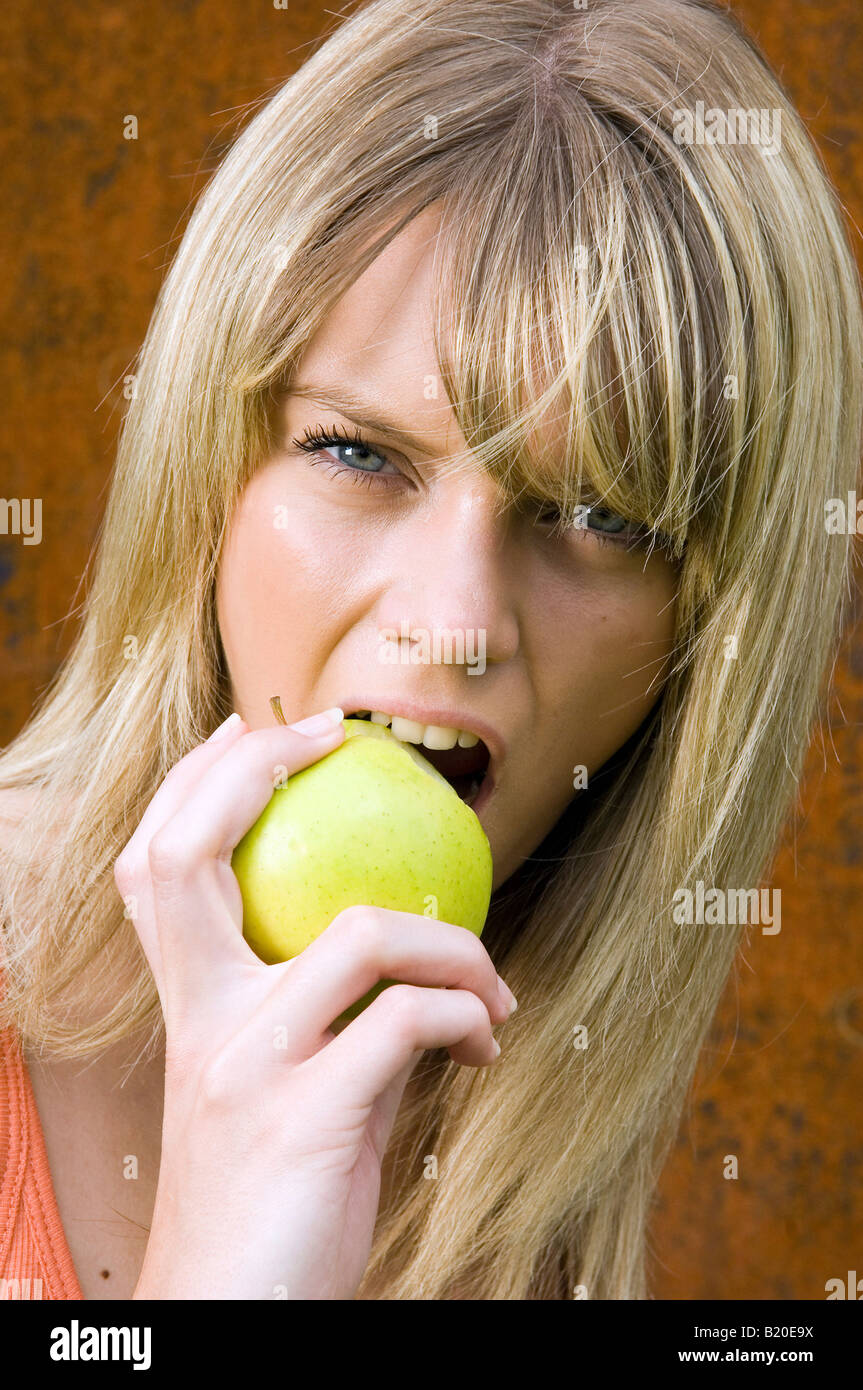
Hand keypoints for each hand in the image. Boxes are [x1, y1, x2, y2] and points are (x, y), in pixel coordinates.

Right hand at [114, 709, 514, 1298]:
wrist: (238, 1319)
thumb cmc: (273, 1208)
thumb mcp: (285, 1098)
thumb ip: (326, 1022)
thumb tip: (405, 968)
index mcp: (189, 1012)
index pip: (158, 866)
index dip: (197, 782)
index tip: (258, 728)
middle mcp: (203, 1024)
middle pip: (187, 855)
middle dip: (259, 766)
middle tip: (337, 738)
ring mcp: (249, 1064)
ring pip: (360, 934)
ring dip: (452, 946)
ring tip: (494, 986)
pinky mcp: (309, 1115)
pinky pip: (411, 1021)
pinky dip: (468, 1016)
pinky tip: (489, 1046)